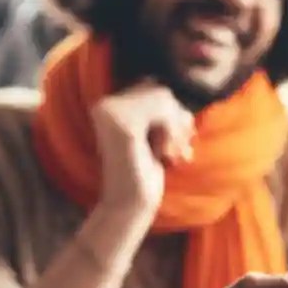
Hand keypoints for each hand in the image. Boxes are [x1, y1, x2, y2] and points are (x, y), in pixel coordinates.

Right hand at [91, 81, 193, 213]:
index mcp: (107, 105)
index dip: (171, 110)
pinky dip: (172, 133)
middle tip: (182, 148)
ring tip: (173, 153)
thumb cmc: (144, 172)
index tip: (179, 138)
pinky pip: (162, 111)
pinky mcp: (123, 126)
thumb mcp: (155, 132)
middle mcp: (103, 104)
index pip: (150, 85)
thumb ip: (160, 108)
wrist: (129, 207)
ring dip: (176, 127)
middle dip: (177, 118)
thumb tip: (183, 80)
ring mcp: (110, 113)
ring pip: (163, 97)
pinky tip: (165, 154)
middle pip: (158, 89)